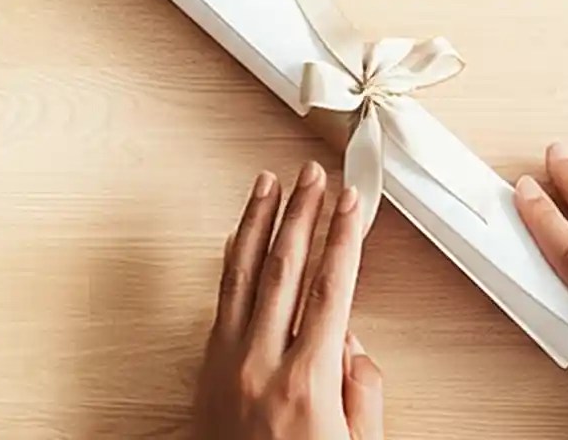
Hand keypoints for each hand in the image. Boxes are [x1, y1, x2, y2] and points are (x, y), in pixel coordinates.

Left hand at [195, 162, 383, 439]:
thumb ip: (362, 392)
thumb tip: (353, 343)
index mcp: (306, 382)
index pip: (331, 288)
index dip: (344, 238)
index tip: (352, 203)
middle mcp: (260, 365)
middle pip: (284, 268)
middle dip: (302, 213)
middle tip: (315, 175)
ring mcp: (226, 365)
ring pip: (242, 275)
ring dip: (258, 222)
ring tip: (269, 184)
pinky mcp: (205, 372)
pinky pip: (220, 300)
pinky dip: (230, 261)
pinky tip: (237, 237)